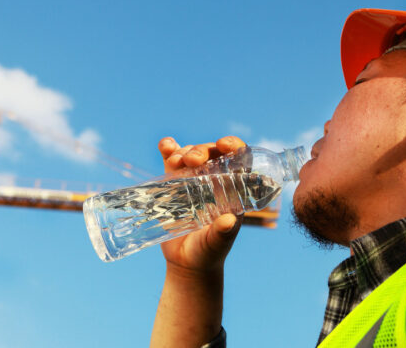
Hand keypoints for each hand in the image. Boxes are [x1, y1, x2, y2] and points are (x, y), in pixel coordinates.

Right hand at [157, 136, 246, 272]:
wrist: (186, 261)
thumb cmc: (208, 253)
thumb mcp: (216, 244)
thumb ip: (223, 233)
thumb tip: (229, 220)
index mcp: (233, 190)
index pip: (239, 161)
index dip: (234, 147)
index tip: (224, 144)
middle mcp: (214, 182)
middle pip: (212, 154)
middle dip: (202, 150)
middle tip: (193, 159)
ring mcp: (193, 181)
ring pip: (191, 155)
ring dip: (184, 151)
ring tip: (176, 161)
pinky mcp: (173, 184)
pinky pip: (171, 162)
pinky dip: (168, 150)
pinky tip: (165, 145)